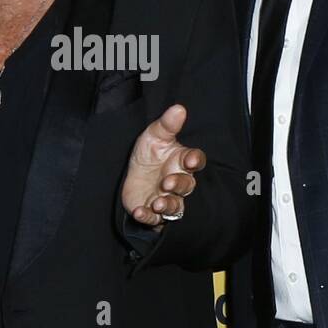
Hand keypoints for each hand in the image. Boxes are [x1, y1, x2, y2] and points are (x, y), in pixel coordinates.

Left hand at [121, 104, 206, 227]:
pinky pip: (154, 219)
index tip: (191, 159)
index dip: (195, 160)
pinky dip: (147, 217)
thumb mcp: (154, 136)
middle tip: (167, 182)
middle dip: (179, 184)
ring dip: (168, 205)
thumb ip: (167, 125)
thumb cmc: (150, 155)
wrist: (132, 176)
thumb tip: (179, 108)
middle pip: (186, 185)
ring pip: (175, 206)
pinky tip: (140, 211)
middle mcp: (178, 182)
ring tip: (158, 203)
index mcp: (181, 161)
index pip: (195, 161)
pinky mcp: (153, 213)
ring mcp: (167, 198)